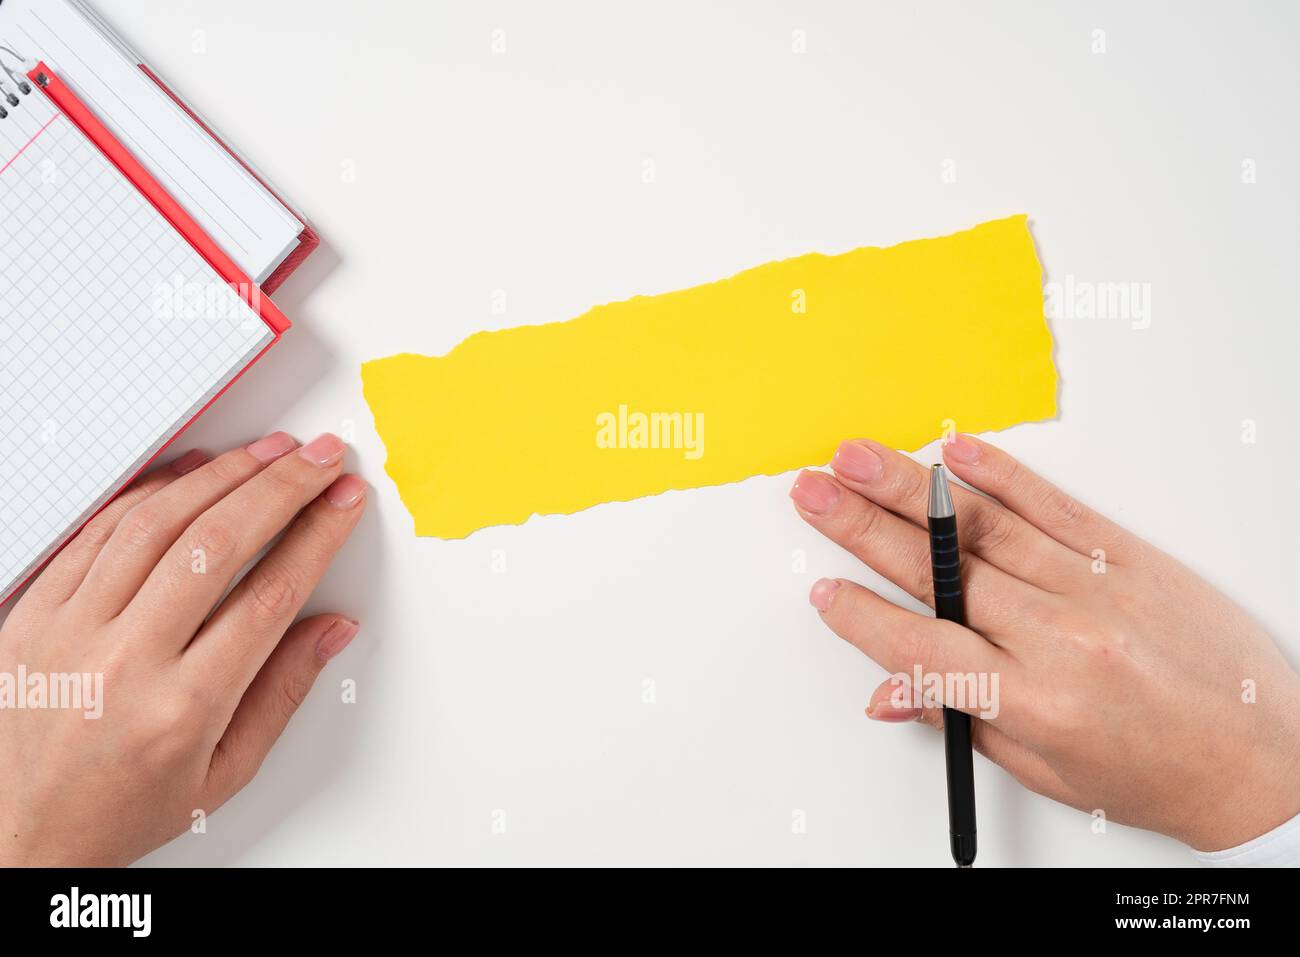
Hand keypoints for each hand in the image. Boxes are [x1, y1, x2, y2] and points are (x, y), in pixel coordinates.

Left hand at [0, 432, 365, 865]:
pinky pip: (95, 532)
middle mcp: (122, 663)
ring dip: (222, 474)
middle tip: (318, 458)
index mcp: (182, 710)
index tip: (343, 502)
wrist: (18, 836)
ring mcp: (69, 632)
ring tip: (267, 452)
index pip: (269, 596)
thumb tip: (331, 628)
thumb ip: (282, 693)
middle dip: (282, 488)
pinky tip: (189, 471)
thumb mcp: (222, 774)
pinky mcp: (33, 615)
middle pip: (219, 544)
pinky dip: (149, 491)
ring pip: (156, 523)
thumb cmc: (119, 810)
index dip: (317, 536)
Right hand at [790, 433, 1299, 850]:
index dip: (863, 616)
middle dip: (863, 526)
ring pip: (982, 527)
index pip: (922, 645)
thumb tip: (893, 690)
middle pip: (939, 571)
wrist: (1264, 757)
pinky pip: (1052, 505)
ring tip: (858, 458)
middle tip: (814, 491)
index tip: (824, 589)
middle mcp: (1060, 635)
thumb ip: (963, 718)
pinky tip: (955, 453)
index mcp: (1034, 700)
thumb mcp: (1046, 769)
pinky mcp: (1126, 556)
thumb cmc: (1156, 771)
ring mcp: (1094, 586)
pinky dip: (1000, 475)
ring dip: (909, 489)